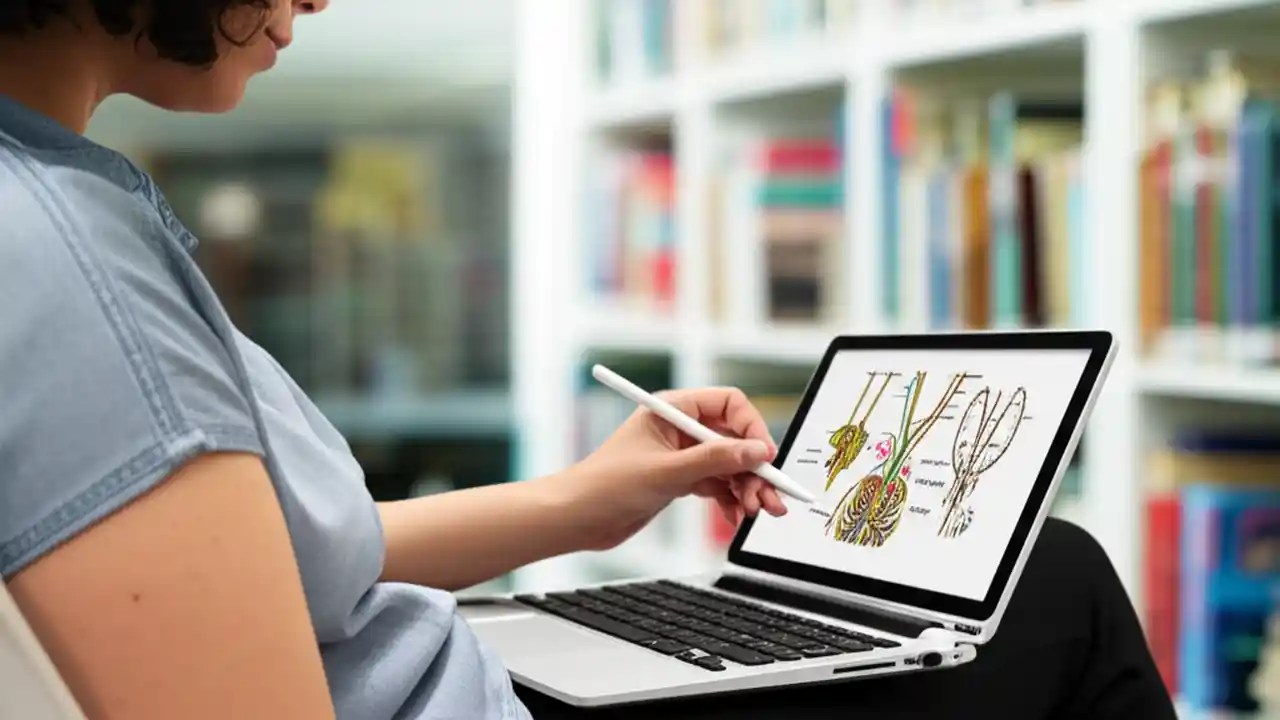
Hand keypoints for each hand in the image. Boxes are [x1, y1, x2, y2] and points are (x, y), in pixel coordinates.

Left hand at [556, 387, 788, 550]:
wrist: (576, 518)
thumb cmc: (606, 485)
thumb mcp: (667, 472)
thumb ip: (715, 460)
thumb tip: (758, 451)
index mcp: (674, 409)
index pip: (729, 404)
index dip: (752, 428)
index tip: (766, 457)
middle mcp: (681, 429)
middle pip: (735, 439)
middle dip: (755, 469)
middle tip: (772, 498)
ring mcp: (682, 455)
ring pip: (730, 466)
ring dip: (748, 488)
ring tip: (758, 512)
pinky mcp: (680, 480)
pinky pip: (718, 485)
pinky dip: (730, 500)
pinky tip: (737, 517)